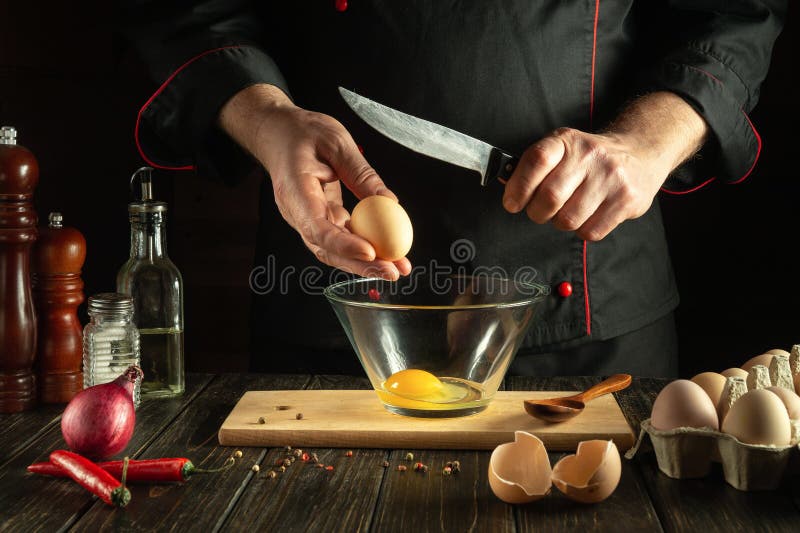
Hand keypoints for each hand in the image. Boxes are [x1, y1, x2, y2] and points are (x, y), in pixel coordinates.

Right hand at [220, 84, 411, 278]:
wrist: (278, 133)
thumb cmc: (302, 132)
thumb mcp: (337, 141)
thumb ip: (361, 173)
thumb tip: (390, 203)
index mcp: (295, 191)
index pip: (317, 227)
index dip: (344, 244)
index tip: (371, 252)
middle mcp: (297, 212)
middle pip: (327, 249)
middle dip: (361, 265)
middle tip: (393, 272)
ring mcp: (307, 218)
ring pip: (335, 249)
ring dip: (365, 263)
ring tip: (397, 268)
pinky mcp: (320, 218)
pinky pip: (341, 238)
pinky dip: (363, 248)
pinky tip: (387, 254)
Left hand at [502, 128, 666, 240]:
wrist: (641, 152)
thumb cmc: (589, 158)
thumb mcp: (563, 148)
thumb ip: (536, 167)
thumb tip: (510, 192)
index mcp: (567, 141)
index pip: (536, 160)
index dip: (518, 186)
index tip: (512, 203)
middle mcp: (590, 156)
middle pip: (550, 197)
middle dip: (537, 212)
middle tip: (540, 211)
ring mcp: (611, 178)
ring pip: (568, 219)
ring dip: (561, 222)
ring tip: (567, 211)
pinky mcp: (626, 200)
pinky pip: (591, 232)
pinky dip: (582, 230)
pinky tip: (588, 216)